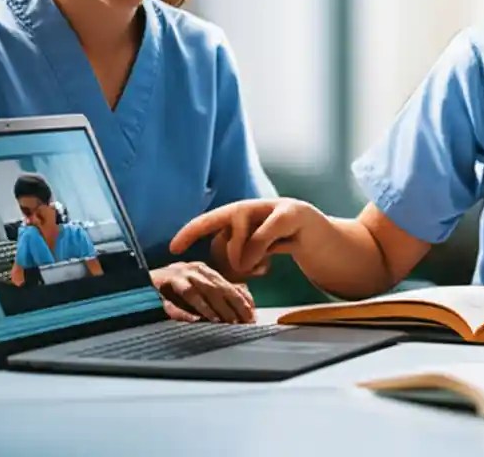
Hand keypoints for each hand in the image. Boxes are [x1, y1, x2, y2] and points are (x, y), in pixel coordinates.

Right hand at [150, 261, 255, 323]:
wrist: (136, 283)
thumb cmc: (168, 290)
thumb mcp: (193, 292)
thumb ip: (212, 297)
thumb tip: (239, 307)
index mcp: (204, 271)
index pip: (229, 285)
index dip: (241, 301)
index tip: (251, 316)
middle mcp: (195, 269)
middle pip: (220, 287)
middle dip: (234, 305)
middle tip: (243, 321)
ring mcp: (181, 273)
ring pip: (204, 291)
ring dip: (215, 308)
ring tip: (225, 321)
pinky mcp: (166, 280)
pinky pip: (183, 296)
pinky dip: (190, 309)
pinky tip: (197, 319)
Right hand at [170, 198, 318, 276]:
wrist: (310, 229)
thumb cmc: (298, 217)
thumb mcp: (287, 220)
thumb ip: (262, 237)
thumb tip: (242, 262)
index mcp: (238, 210)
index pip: (207, 222)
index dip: (188, 235)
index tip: (174, 250)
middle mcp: (234, 225)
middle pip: (221, 251)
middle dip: (239, 260)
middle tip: (264, 262)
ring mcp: (239, 241)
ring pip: (229, 264)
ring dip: (246, 268)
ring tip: (266, 263)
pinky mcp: (247, 255)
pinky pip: (240, 270)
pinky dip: (252, 272)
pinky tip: (266, 267)